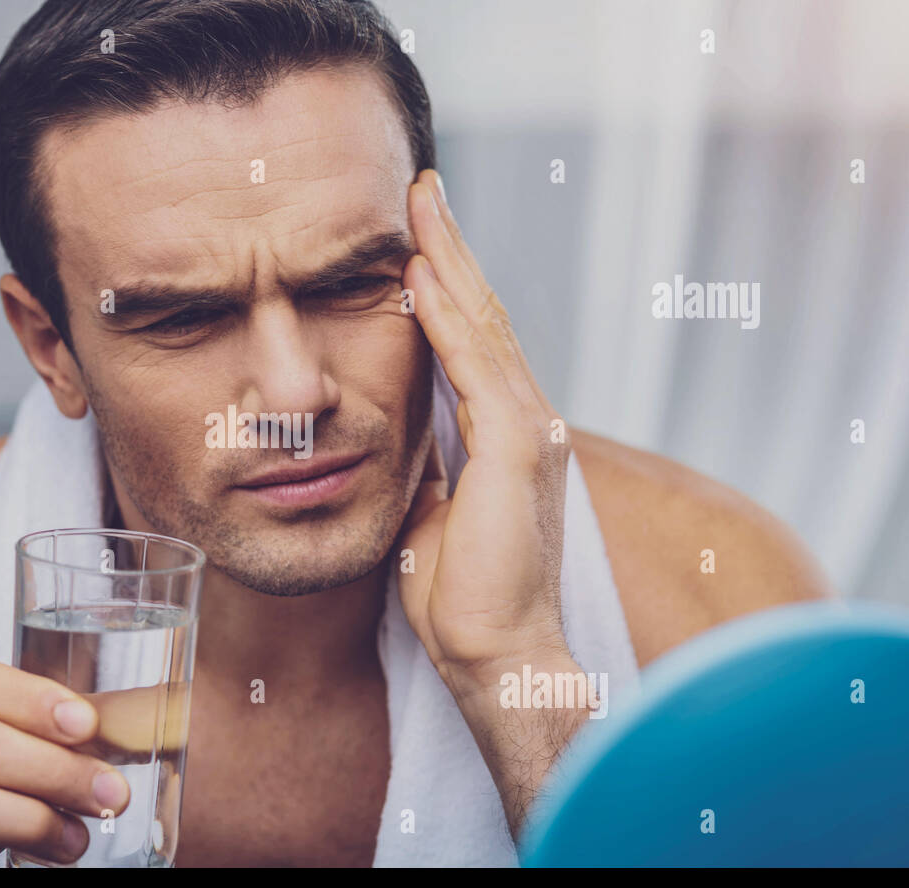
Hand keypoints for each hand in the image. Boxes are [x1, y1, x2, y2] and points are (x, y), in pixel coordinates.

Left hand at [396, 170, 588, 837]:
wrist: (495, 655)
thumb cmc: (462, 597)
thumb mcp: (434, 512)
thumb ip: (429, 466)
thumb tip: (402, 442)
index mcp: (506, 435)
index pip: (472, 342)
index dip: (446, 286)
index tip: (415, 240)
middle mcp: (526, 420)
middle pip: (482, 316)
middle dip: (451, 250)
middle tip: (422, 190)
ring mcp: (528, 431)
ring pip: (483, 325)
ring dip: (449, 261)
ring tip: (419, 204)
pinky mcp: (517, 449)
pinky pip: (474, 367)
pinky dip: (445, 318)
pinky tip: (418, 274)